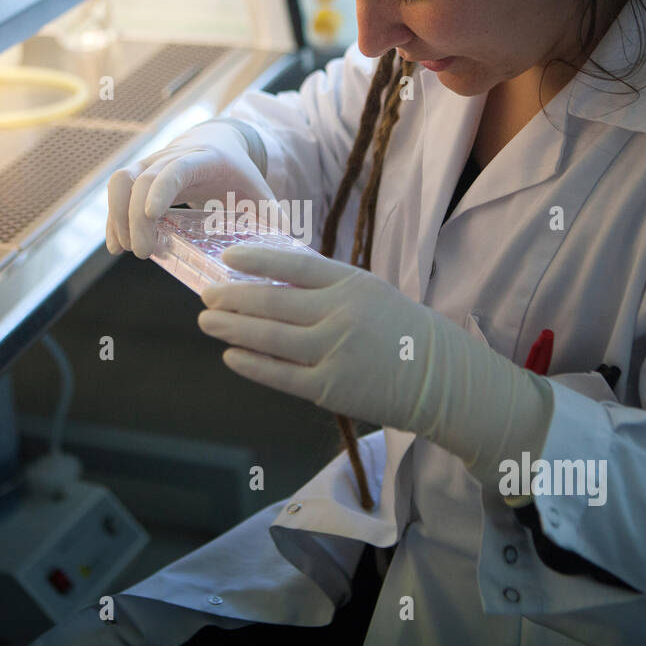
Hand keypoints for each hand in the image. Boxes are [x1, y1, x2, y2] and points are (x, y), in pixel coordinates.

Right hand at [106, 121, 279, 258]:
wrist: (219, 143)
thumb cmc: (239, 173)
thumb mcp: (258, 192)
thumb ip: (274, 218)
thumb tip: (294, 246)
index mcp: (204, 159)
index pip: (175, 168)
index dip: (161, 189)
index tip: (152, 216)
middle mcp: (171, 155)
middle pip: (142, 179)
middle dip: (136, 217)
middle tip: (144, 253)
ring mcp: (151, 163)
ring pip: (121, 181)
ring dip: (117, 215)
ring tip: (126, 250)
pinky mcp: (138, 174)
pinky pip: (116, 191)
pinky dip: (113, 217)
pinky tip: (116, 245)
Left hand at [196, 244, 554, 486]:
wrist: (439, 377)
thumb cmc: (400, 330)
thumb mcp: (370, 293)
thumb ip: (326, 286)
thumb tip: (269, 281)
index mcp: (351, 284)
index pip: (294, 265)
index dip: (257, 260)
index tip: (228, 257)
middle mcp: (339, 315)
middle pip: (271, 303)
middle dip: (232, 298)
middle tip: (206, 295)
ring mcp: (333, 352)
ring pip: (268, 338)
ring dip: (232, 329)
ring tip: (207, 322)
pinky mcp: (329, 388)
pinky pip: (279, 375)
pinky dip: (250, 364)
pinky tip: (231, 355)